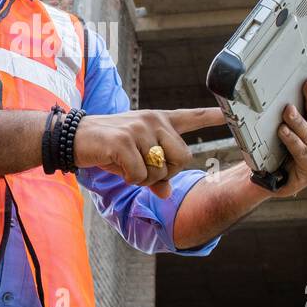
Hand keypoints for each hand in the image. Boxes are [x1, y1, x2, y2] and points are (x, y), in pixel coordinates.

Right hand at [75, 106, 225, 197]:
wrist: (74, 138)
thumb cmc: (107, 148)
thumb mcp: (134, 159)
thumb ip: (154, 174)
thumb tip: (166, 193)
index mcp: (159, 121)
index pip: (192, 117)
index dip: (214, 117)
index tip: (232, 113)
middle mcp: (153, 121)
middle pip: (183, 158)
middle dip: (166, 172)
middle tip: (143, 168)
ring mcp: (140, 130)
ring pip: (161, 170)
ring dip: (144, 178)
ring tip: (126, 164)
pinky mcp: (124, 141)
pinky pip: (141, 175)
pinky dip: (131, 180)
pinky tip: (118, 167)